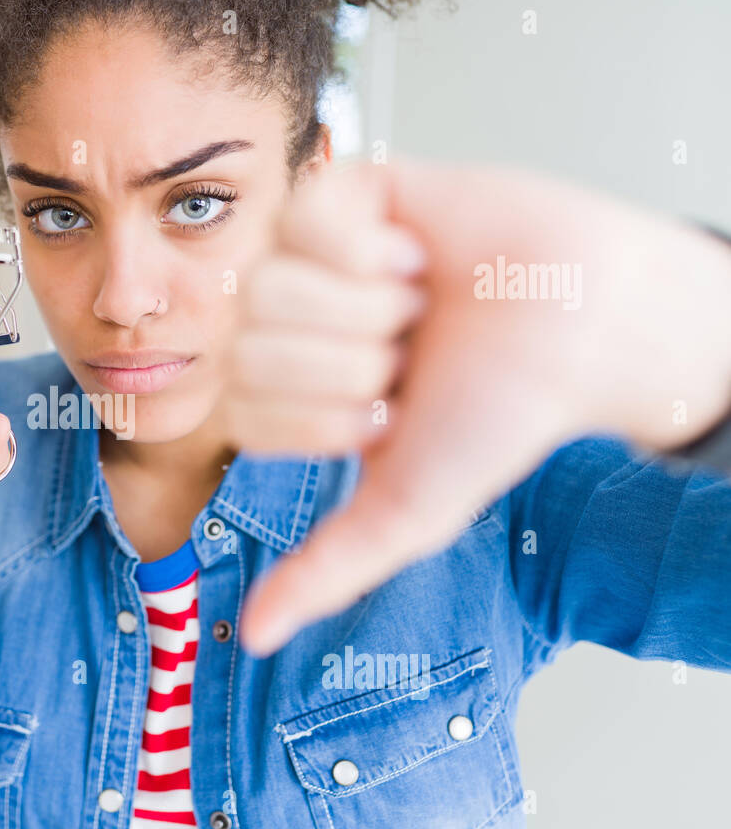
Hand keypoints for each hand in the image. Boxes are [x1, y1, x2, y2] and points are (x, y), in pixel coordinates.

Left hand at [225, 157, 730, 655]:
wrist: (583, 329)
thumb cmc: (499, 413)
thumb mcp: (406, 510)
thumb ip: (325, 569)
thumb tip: (259, 636)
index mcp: (292, 393)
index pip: (245, 410)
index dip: (327, 418)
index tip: (392, 409)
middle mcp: (289, 326)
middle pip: (248, 348)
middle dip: (351, 363)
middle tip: (412, 352)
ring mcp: (307, 258)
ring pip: (270, 286)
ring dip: (366, 308)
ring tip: (418, 304)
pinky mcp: (341, 193)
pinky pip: (303, 218)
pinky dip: (369, 249)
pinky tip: (413, 255)